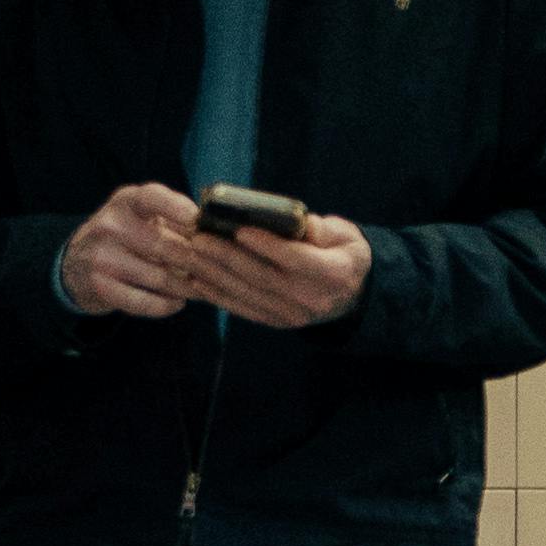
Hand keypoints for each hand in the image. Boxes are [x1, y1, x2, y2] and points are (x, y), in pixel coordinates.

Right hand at [60, 184, 206, 323]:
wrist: (77, 264)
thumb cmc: (126, 237)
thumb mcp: (143, 217)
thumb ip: (176, 220)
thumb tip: (219, 234)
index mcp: (126, 201)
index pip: (152, 197)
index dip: (179, 208)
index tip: (200, 221)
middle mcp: (110, 224)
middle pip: (166, 246)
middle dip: (198, 262)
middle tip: (220, 271)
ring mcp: (102, 256)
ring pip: (160, 277)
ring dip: (188, 287)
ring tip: (204, 289)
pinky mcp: (100, 286)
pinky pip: (144, 301)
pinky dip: (166, 305)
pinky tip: (178, 302)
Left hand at [200, 209, 371, 333]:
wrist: (354, 296)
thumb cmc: (346, 255)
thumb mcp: (347, 235)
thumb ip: (322, 229)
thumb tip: (295, 222)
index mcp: (334, 273)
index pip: (295, 259)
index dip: (266, 245)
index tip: (239, 229)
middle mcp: (312, 299)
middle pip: (263, 277)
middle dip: (227, 257)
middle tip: (199, 238)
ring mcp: (293, 315)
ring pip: (248, 294)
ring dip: (215, 275)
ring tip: (192, 255)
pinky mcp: (278, 323)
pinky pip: (244, 309)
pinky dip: (219, 295)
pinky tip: (198, 280)